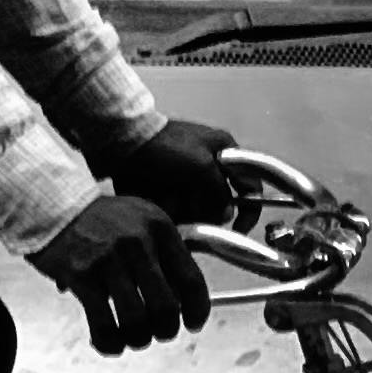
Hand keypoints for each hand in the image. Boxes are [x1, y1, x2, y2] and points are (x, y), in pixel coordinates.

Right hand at [31, 193, 212, 352]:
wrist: (53, 204)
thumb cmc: (98, 218)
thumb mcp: (139, 220)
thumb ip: (163, 252)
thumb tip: (183, 298)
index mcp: (158, 227)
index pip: (191, 279)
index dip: (197, 310)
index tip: (193, 323)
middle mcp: (137, 241)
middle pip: (166, 308)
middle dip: (165, 330)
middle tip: (158, 332)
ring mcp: (108, 259)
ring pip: (137, 322)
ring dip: (138, 339)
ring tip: (132, 337)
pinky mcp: (82, 275)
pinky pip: (104, 325)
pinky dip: (109, 343)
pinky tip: (108, 342)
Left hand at [104, 114, 238, 226]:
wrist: (121, 142)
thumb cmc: (165, 146)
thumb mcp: (201, 165)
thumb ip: (220, 190)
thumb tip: (227, 213)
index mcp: (223, 150)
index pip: (250, 184)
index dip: (248, 209)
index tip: (240, 230)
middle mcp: (209, 164)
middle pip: (219, 203)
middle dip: (203, 208)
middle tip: (186, 200)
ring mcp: (187, 177)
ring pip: (197, 210)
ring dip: (183, 208)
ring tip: (166, 195)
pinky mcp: (168, 187)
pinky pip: (177, 210)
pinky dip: (169, 208)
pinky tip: (156, 198)